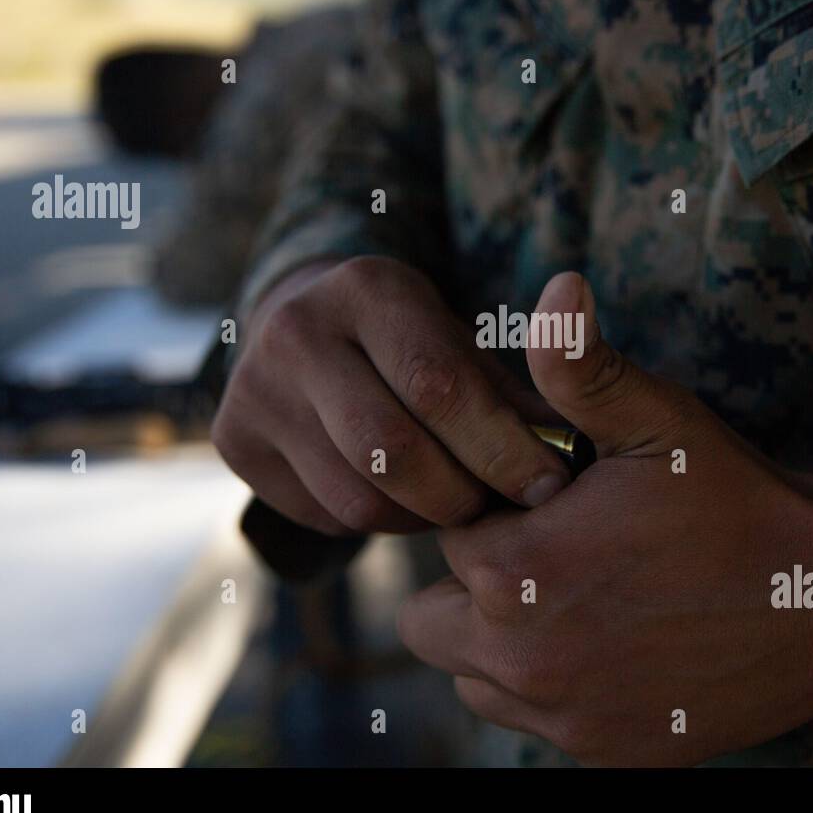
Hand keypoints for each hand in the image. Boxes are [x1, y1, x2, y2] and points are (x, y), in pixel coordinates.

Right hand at [212, 256, 569, 535]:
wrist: (308, 324)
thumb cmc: (414, 341)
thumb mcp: (464, 340)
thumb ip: (518, 392)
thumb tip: (576, 456)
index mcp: (369, 289)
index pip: (439, 385)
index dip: (501, 446)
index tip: (551, 486)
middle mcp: (298, 331)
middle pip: (390, 451)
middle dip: (463, 496)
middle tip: (503, 510)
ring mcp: (254, 388)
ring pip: (357, 499)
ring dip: (424, 519)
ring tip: (459, 503)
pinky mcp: (237, 442)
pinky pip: (326, 517)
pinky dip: (379, 522)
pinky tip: (403, 498)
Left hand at [397, 272, 812, 764]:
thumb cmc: (739, 501)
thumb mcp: (660, 421)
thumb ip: (583, 365)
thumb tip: (554, 286)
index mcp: (514, 571)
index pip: (444, 535)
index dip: (490, 510)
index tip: (546, 501)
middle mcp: (522, 660)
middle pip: (433, 618)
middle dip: (476, 581)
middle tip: (551, 549)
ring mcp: (563, 717)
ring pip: (476, 675)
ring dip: (504, 637)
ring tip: (580, 595)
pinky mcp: (604, 752)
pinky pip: (534, 718)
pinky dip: (554, 684)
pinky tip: (615, 641)